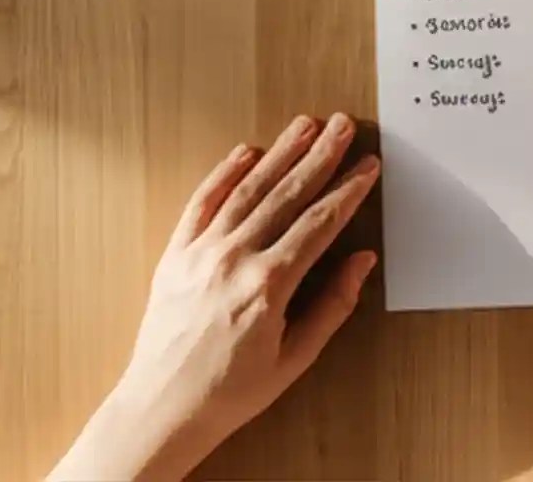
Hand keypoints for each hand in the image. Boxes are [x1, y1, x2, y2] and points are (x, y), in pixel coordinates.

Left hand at [49, 113, 380, 481]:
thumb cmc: (232, 390)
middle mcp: (233, 260)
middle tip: (342, 125)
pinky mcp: (175, 253)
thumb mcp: (296, 356)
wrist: (164, 406)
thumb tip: (362, 261)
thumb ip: (333, 305)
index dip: (348, 191)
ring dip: (280, 152)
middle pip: (287, 194)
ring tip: (305, 125)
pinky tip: (246, 151)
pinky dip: (225, 173)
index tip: (368, 167)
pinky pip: (202, 202)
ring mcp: (200, 252)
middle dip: (320, 156)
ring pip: (248, 189)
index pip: (319, 223)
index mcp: (268, 286)